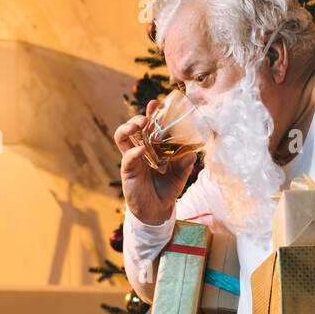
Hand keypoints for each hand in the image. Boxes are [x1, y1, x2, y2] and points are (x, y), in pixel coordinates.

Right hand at [114, 99, 196, 225]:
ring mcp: (132, 159)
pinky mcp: (128, 171)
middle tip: (147, 117)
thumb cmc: (167, 189)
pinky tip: (142, 150)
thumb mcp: (180, 176)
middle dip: (138, 117)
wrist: (157, 211)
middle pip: (134, 126)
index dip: (152, 112)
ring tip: (138, 125)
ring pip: (122, 137)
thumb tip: (192, 154)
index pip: (150, 124)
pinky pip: (127, 158)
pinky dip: (134, 152)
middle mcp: (140, 148)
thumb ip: (185, 165)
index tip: (157, 103)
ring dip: (128, 127)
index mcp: (153, 145)